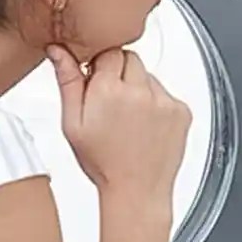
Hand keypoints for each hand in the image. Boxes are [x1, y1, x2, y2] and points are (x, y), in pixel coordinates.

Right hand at [46, 45, 191, 208]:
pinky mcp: (182, 111)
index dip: (99, 66)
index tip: (95, 83)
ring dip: (138, 88)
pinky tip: (144, 126)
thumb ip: (67, 81)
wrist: (137, 192)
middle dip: (119, 73)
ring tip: (128, 119)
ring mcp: (165, 101)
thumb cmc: (103, 163)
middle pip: (130, 58)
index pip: (108, 51)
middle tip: (110, 103)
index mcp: (110, 90)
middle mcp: (141, 91)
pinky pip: (166, 93)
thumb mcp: (73, 124)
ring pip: (148, 76)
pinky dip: (156, 103)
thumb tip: (59, 50)